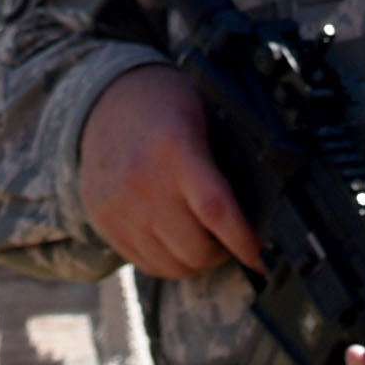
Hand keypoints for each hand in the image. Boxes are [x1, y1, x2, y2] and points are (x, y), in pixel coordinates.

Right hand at [74, 67, 261, 282]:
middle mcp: (143, 182)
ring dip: (195, 260)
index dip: (243, 241)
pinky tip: (176, 241)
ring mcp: (119, 206)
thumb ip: (224, 162)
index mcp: (175, 150)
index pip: (216, 210)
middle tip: (231, 240)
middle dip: (223, 253)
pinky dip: (168, 261)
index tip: (261, 257)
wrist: (107, 99)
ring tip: (203, 239)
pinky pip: (146, 263)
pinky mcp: (104, 220)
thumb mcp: (202, 117)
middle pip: (195, 249)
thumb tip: (258, 212)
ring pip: (172, 265)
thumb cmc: (165, 105)